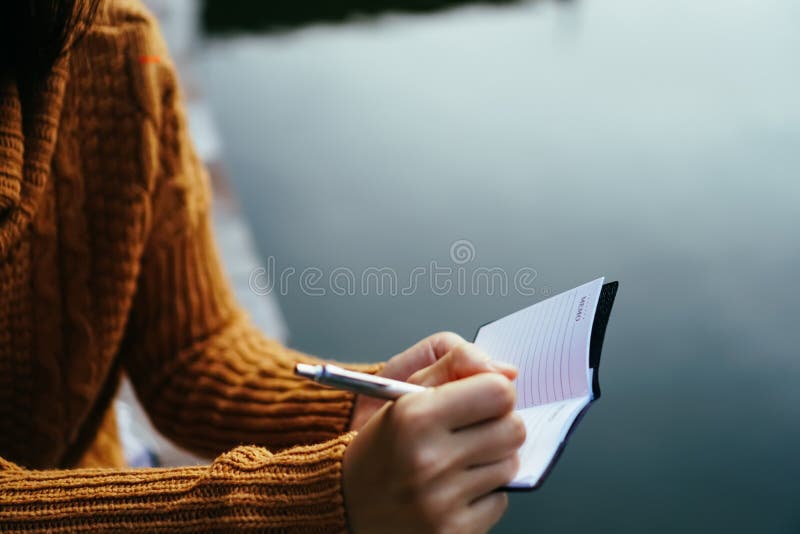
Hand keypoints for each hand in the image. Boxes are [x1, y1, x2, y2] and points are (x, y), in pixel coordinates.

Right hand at [343, 344, 524, 533]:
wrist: (346, 500)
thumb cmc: (381, 441)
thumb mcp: (404, 387)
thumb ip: (455, 362)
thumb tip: (508, 372)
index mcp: (415, 416)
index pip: (499, 391)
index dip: (495, 390)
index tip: (481, 397)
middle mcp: (428, 460)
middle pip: (514, 429)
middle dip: (498, 424)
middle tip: (471, 428)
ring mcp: (441, 501)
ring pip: (510, 465)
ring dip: (491, 459)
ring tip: (457, 459)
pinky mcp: (452, 532)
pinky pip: (500, 501)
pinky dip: (483, 494)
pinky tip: (455, 488)